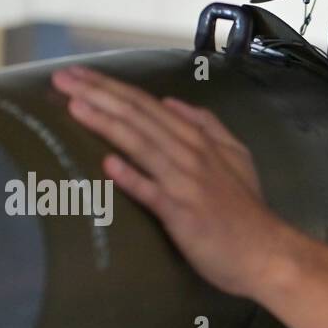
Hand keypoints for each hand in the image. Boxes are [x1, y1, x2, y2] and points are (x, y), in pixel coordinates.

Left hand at [51, 64, 285, 298]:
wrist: (266, 252)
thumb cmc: (246, 211)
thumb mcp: (237, 157)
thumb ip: (208, 126)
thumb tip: (173, 103)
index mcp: (199, 139)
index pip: (147, 105)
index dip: (111, 87)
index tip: (77, 75)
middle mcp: (190, 154)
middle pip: (138, 116)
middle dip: (98, 94)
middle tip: (61, 79)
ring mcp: (185, 183)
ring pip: (141, 144)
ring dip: (107, 122)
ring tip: (74, 105)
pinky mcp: (182, 213)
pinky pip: (153, 192)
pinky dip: (131, 177)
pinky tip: (107, 164)